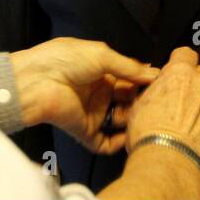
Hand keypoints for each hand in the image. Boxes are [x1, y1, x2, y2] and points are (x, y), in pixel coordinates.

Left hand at [10, 38, 159, 154]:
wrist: (35, 81)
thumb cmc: (64, 60)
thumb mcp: (102, 55)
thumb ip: (129, 67)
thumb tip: (154, 73)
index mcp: (101, 70)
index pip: (129, 78)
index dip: (144, 81)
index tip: (163, 83)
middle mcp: (99, 91)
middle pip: (127, 100)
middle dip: (141, 101)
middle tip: (156, 101)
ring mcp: (92, 112)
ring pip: (119, 120)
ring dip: (132, 120)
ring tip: (144, 116)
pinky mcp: (85, 130)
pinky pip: (104, 142)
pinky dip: (118, 143)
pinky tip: (130, 137)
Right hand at [125, 47, 199, 171]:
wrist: (167, 163)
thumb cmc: (149, 135)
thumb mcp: (140, 103)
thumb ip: (156, 88)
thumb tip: (158, 88)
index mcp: (180, 72)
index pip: (185, 54)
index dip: (179, 64)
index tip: (176, 76)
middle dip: (193, 88)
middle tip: (180, 108)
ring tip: (190, 127)